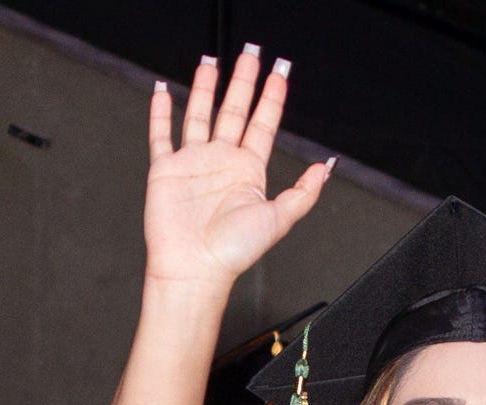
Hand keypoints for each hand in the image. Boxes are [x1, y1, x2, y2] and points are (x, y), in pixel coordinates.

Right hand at [144, 47, 331, 292]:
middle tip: (249, 55)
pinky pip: (162, 136)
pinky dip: (160, 114)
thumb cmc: (232, 252)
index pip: (262, 124)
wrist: (194, 269)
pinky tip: (162, 93)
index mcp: (248, 172)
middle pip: (233, 112)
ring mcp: (193, 164)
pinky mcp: (166, 171)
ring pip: (199, 116)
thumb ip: (303, 192)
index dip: (272, 98)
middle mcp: (221, 164)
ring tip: (210, 64)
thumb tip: (325, 168)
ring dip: (204, 89)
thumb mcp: (278, 219)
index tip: (278, 74)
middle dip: (242, 83)